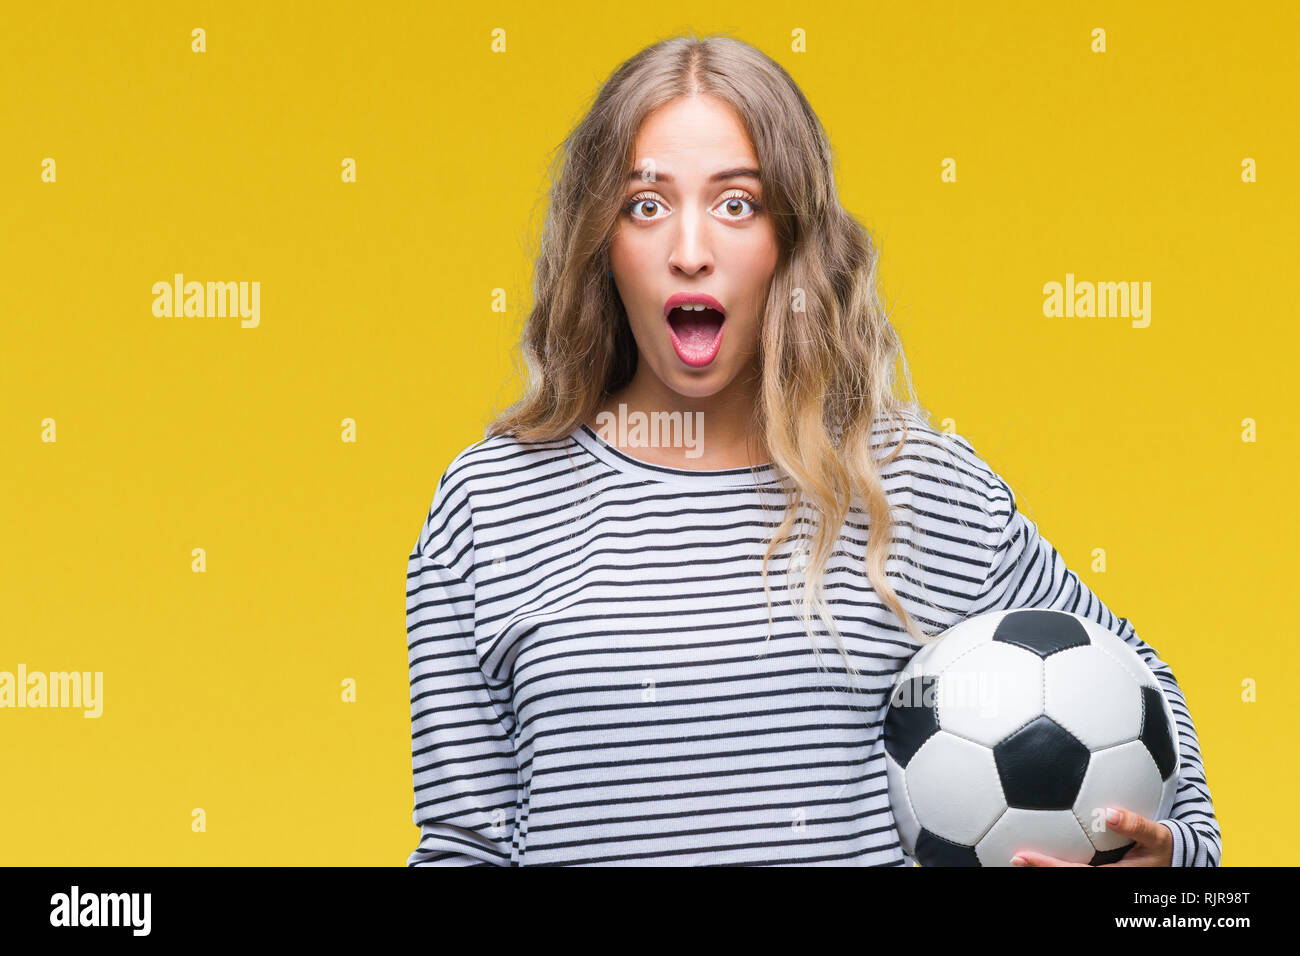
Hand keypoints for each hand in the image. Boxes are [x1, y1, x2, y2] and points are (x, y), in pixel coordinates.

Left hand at [1010, 807, 1173, 866]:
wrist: (1177, 859)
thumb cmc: (1164, 846)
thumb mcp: (1157, 836)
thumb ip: (1136, 825)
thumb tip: (1111, 813)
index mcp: (1114, 875)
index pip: (1075, 873)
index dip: (1049, 866)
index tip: (1025, 856)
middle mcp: (1105, 877)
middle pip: (1067, 876)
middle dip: (1041, 869)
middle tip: (1015, 856)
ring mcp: (1103, 874)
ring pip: (1070, 873)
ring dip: (1047, 867)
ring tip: (1022, 855)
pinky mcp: (1102, 869)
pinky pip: (1077, 867)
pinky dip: (1058, 862)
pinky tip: (1042, 852)